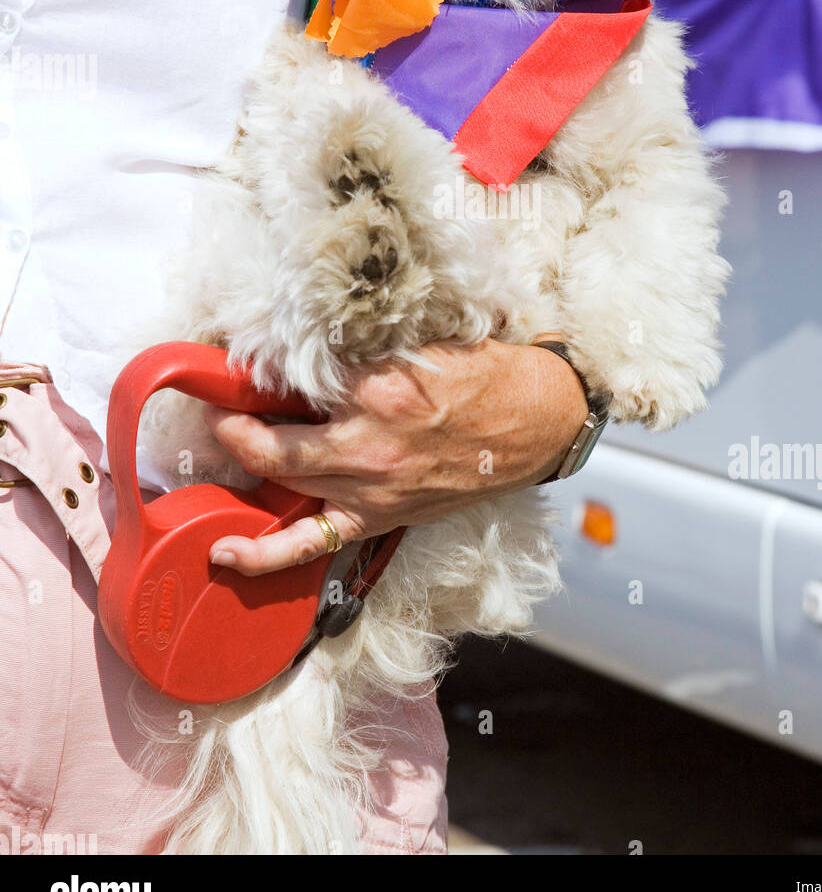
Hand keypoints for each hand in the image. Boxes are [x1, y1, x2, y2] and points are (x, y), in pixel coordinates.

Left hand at [207, 337, 587, 574]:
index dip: (259, 365)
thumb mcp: (428, 340)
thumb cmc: (487, 375)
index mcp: (380, 387)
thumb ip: (369, 343)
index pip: (294, 374)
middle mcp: (367, 440)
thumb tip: (316, 337)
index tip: (236, 357)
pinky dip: (265, 554)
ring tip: (218, 440)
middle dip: (229, 417)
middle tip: (214, 399)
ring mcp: (370, 485)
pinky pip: (311, 541)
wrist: (536, 422)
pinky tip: (224, 554)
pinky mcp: (378, 516)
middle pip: (270, 437)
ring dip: (240, 460)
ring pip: (280, 480)